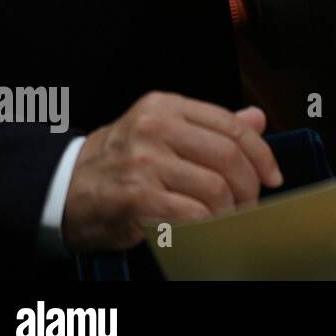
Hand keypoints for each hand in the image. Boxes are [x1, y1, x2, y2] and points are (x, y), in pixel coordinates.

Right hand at [62, 92, 283, 251]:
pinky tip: (206, 228)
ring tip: (226, 218)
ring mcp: (144, 163)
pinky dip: (208, 225)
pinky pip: (193, 214)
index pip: (231, 126)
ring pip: (214, 188)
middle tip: (250, 204)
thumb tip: (258, 118)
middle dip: (248, 186)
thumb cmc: (119, 162)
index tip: (272, 176)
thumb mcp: (161, 131)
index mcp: (165, 107)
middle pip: (228, 157)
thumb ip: (209, 126)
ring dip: (230, 210)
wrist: (63, 189)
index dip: (261, 154)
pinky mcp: (136, 198)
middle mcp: (154, 128)